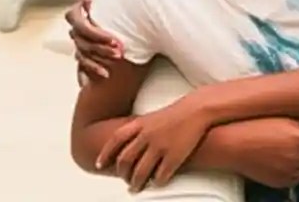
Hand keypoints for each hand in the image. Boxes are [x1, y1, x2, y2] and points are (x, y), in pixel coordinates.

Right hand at [65, 0, 120, 82]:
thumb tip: (87, 0)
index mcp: (80, 9)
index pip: (77, 20)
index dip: (92, 29)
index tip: (112, 38)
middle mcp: (77, 25)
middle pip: (81, 39)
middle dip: (99, 46)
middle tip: (119, 50)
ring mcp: (81, 38)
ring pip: (81, 52)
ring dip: (95, 60)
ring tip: (112, 66)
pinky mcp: (87, 49)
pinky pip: (81, 63)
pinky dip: (87, 72)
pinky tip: (93, 80)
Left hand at [97, 97, 211, 192]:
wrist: (199, 109)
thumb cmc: (176, 113)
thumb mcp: (152, 117)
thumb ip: (137, 129)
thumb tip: (125, 145)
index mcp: (139, 124)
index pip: (115, 141)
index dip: (104, 154)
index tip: (100, 165)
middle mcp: (146, 136)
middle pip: (125, 160)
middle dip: (122, 174)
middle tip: (124, 181)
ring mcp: (160, 146)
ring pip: (140, 172)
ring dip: (136, 183)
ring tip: (136, 188)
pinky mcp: (174, 156)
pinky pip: (160, 175)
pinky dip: (156, 182)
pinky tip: (156, 183)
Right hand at [214, 117, 298, 188]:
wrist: (231, 144)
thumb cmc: (251, 128)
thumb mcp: (281, 118)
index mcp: (298, 135)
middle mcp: (295, 154)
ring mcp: (287, 169)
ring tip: (291, 155)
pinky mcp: (278, 181)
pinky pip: (296, 180)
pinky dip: (293, 173)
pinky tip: (285, 165)